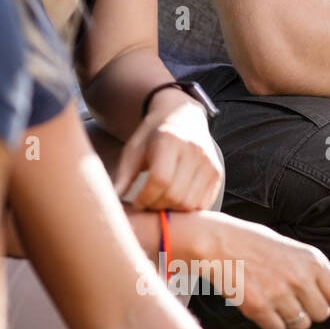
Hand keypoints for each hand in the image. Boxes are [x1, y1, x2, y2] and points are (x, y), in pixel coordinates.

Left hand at [114, 95, 223, 211]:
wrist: (183, 118)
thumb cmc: (153, 136)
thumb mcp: (134, 149)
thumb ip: (124, 174)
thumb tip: (112, 201)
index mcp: (170, 140)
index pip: (160, 179)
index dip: (146, 197)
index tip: (137, 203)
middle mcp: (194, 151)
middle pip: (176, 194)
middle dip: (158, 206)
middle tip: (147, 205)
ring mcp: (209, 163)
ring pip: (190, 203)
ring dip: (172, 210)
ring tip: (160, 203)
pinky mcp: (217, 174)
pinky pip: (202, 203)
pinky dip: (187, 209)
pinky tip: (175, 202)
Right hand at [181, 211, 329, 328]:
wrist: (216, 241)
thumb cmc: (256, 244)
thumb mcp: (295, 249)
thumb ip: (320, 271)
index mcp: (312, 261)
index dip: (328, 298)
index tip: (314, 293)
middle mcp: (299, 278)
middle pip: (322, 314)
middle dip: (310, 311)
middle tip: (292, 300)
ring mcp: (279, 293)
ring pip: (301, 325)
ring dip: (290, 319)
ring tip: (275, 302)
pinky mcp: (258, 307)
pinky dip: (271, 324)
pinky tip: (262, 307)